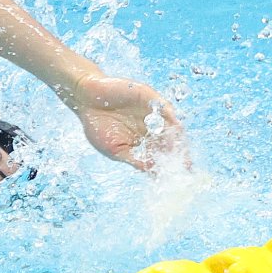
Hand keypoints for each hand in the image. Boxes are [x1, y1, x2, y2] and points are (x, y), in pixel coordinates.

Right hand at [71, 75, 185, 170]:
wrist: (86, 99)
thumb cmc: (97, 125)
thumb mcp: (115, 149)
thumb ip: (134, 159)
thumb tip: (151, 172)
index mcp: (143, 142)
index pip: (161, 154)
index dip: (170, 164)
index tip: (178, 175)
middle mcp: (151, 127)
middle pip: (171, 141)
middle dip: (178, 153)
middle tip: (185, 164)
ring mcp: (152, 112)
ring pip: (171, 125)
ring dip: (176, 137)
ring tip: (179, 149)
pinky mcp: (150, 98)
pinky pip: (164, 107)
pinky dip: (169, 116)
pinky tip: (173, 126)